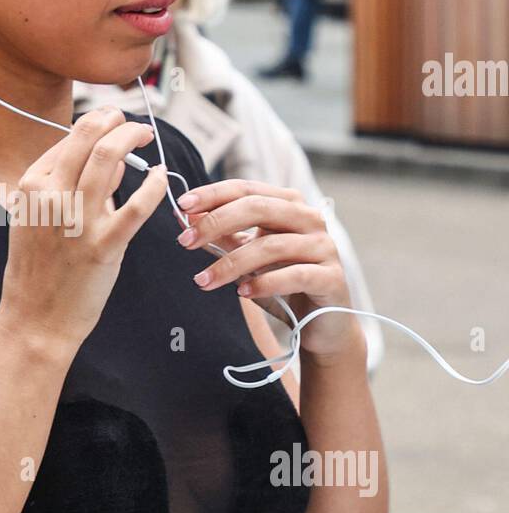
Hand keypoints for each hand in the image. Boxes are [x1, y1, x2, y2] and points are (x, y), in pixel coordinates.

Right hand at [0, 106, 169, 357]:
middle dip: (116, 119)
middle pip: (89, 136)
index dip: (96, 125)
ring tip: (145, 135)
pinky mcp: (104, 245)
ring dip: (134, 137)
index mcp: (32, 186)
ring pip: (111, 157)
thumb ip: (71, 186)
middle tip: (132, 122)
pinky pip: (137, 204)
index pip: (69, 138)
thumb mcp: (38, 218)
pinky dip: (154, 184)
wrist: (36, 317)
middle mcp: (52, 196)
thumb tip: (114, 160)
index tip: (112, 124)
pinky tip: (161, 177)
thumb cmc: (38, 268)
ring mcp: (78, 220)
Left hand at [175, 178, 360, 359]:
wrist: (321, 323)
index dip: (213, 194)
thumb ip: (222, 236)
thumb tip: (184, 216)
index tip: (182, 206)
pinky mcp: (331, 277)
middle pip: (258, 208)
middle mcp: (310, 218)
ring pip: (271, 246)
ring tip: (203, 280)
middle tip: (185, 241)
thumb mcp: (247, 258)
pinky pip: (295, 275)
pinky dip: (265, 283)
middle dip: (216, 222)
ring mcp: (324, 246)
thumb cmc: (281, 285)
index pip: (246, 189)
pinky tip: (242, 293)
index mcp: (289, 204)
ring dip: (231, 263)